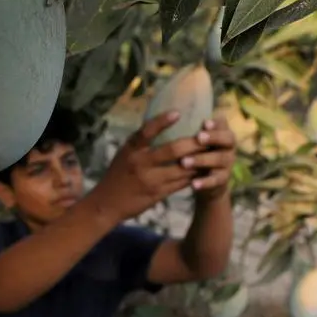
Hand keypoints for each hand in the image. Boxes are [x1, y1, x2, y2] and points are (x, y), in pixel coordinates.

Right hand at [87, 111, 210, 223]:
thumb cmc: (117, 174)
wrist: (106, 204)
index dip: (162, 121)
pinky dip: (193, 175)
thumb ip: (140, 142)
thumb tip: (160, 122)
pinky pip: (181, 183)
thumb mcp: (124, 154)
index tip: (178, 112)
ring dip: (198, 161)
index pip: (147, 131)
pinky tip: (202, 170)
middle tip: (206, 136)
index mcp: (131, 150)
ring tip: (210, 152)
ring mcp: (150, 180)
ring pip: (182, 168)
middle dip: (193, 143)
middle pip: (172, 150)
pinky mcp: (158, 194)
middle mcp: (140, 163)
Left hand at [184, 116, 235, 199]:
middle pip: (227, 140)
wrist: (209, 183)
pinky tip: (193, 184)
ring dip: (202, 160)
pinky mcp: (222, 181)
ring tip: (184, 162)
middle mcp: (229, 149)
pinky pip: (215, 181)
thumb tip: (197, 118)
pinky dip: (204, 182)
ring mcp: (228, 165)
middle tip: (198, 137)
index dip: (216, 125)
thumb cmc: (202, 154)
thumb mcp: (202, 142)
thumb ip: (202, 131)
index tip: (205, 123)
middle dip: (213, 138)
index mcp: (224, 136)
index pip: (224, 126)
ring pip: (219, 160)